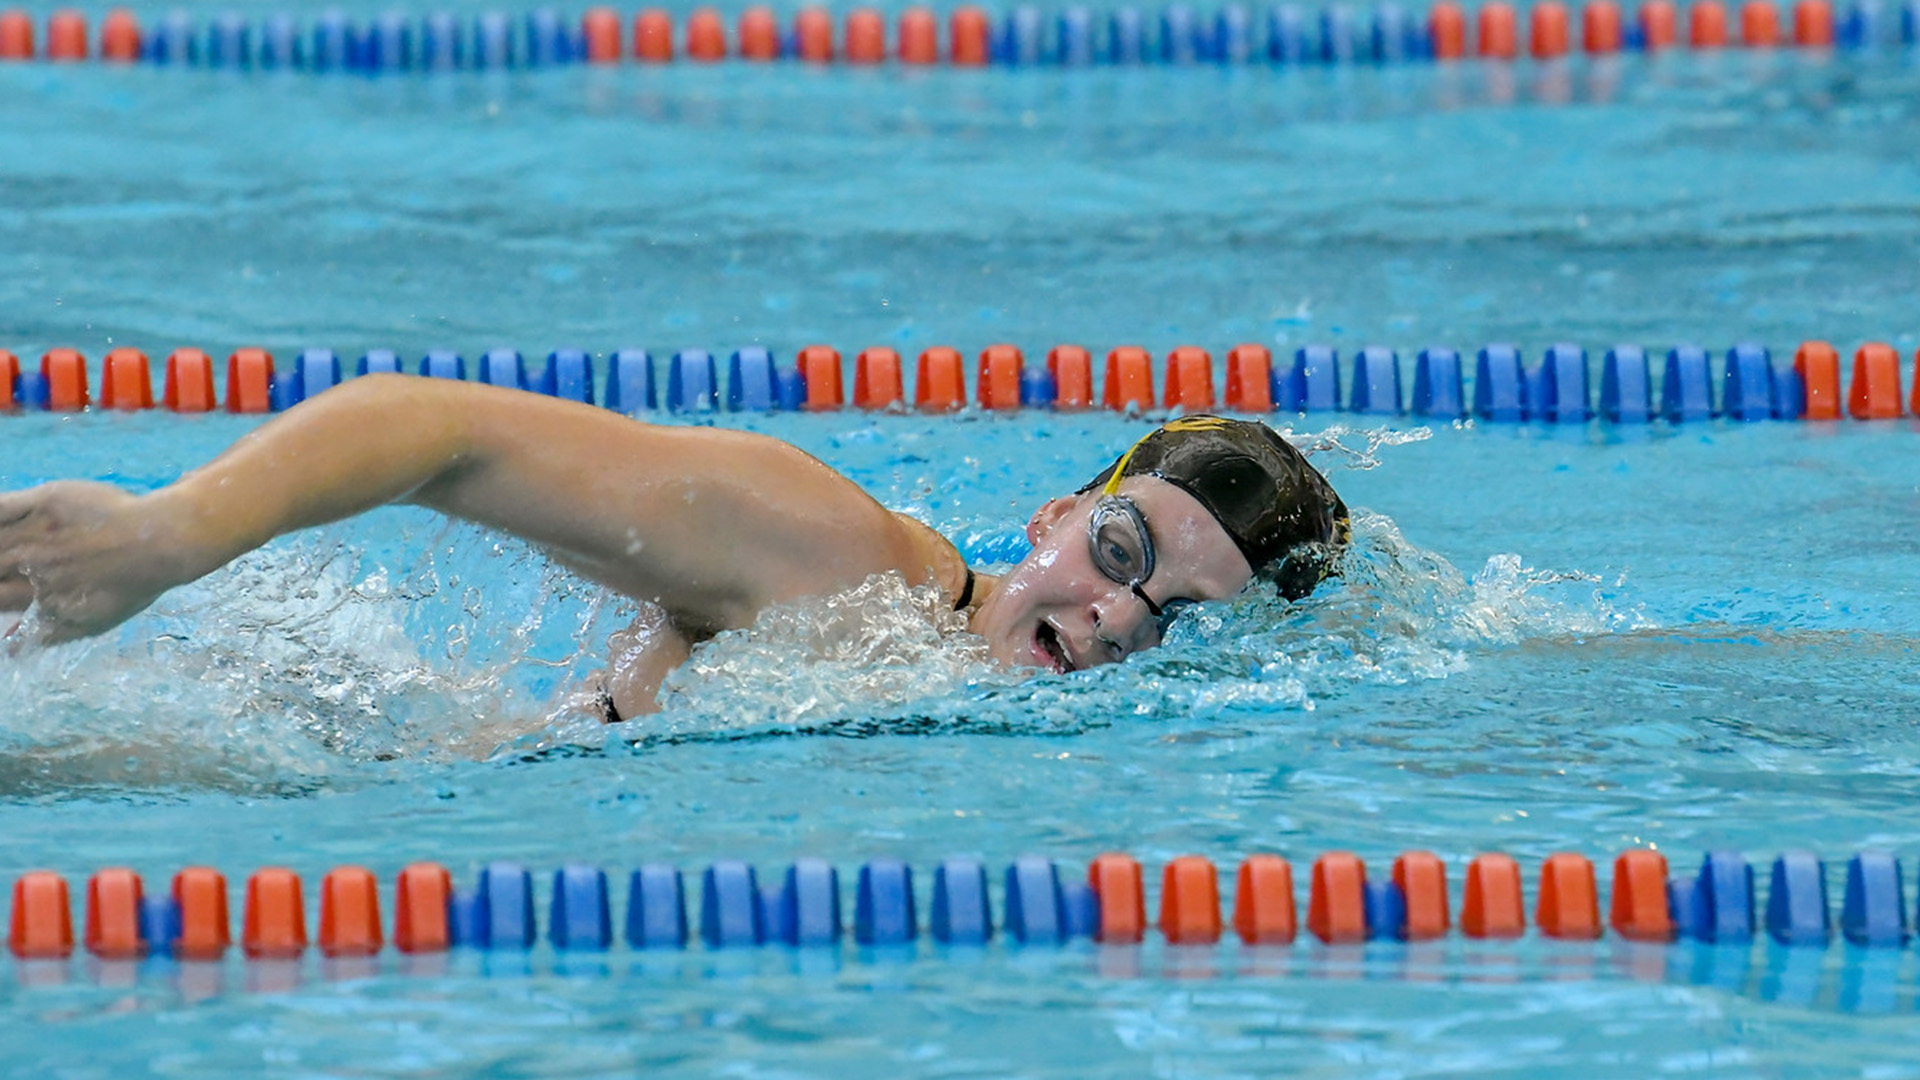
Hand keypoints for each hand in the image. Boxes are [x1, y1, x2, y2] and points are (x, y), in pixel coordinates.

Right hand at [0, 481, 193, 645]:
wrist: (162, 541)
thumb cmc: (132, 585)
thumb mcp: (92, 621)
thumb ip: (48, 634)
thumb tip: (8, 645)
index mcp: (34, 595)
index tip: (5, 590)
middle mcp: (26, 563)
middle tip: (9, 566)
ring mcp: (33, 531)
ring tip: (8, 549)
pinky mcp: (45, 501)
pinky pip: (2, 505)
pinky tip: (3, 518)